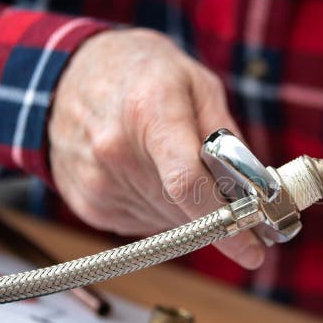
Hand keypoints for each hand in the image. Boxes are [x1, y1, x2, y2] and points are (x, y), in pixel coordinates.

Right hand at [49, 28, 264, 268]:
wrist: (68, 75)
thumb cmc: (143, 73)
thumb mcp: (196, 83)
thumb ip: (226, 135)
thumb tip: (253, 189)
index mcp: (149, 112)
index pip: (188, 183)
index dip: (226, 221)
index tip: (253, 250)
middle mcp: (115, 151)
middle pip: (183, 208)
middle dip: (216, 210)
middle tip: (231, 193)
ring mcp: (96, 181)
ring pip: (166, 221)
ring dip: (185, 207)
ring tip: (174, 165)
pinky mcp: (87, 203)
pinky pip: (143, 223)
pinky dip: (160, 208)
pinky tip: (150, 174)